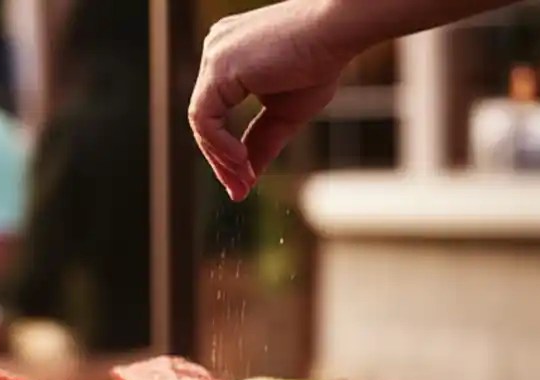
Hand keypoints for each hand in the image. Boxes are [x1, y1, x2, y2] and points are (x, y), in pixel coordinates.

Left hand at [190, 0, 353, 200]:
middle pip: (205, 118)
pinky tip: (241, 159)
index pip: (214, 112)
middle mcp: (215, 52)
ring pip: (201, 120)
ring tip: (243, 179)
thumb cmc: (320, 62)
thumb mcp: (285, 113)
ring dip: (220, 157)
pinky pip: (205, 117)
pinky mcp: (218, 66)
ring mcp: (214, 55)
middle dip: (221, 159)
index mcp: (228, 58)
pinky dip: (219, 143)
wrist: (338, 30)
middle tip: (239, 189)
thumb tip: (246, 180)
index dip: (225, 150)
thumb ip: (261, 142)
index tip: (243, 179)